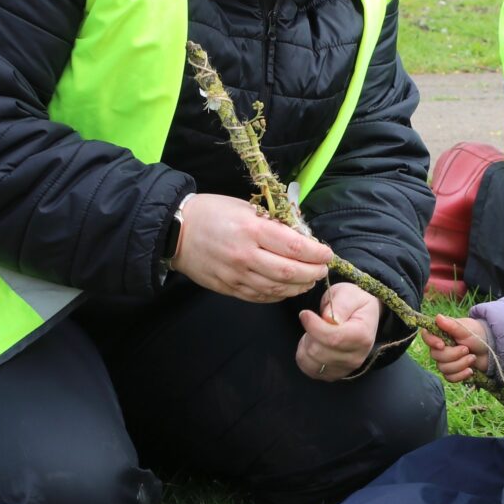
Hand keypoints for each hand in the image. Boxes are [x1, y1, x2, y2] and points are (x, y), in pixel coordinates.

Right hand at [171, 194, 330, 302]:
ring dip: (299, 286)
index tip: (326, 253)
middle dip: (312, 272)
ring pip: (277, 289)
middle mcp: (245, 255)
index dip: (316, 253)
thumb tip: (301, 237)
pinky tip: (288, 289)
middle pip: (290, 272)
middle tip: (322, 270)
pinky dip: (279, 295)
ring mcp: (236, 275)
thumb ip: (273, 222)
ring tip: (309, 280)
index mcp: (251, 229)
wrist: (176, 231)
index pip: (294, 247)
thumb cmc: (212, 213)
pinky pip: (261, 296)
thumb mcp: (245, 206)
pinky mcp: (229, 288)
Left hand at [296, 282, 381, 380]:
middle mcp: (356, 357)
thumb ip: (341, 304)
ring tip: (314, 331)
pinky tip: (313, 343)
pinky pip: (308, 369)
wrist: (362, 317)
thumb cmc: (354, 303)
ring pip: (311, 361)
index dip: (314, 326)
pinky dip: (304, 355)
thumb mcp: (349, 294)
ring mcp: (345, 369)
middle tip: (313, 320)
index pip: (333, 338)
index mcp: (362, 336)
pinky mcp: (333, 375)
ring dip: (306, 344)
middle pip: (318, 351)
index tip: (305, 313)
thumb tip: (329, 318)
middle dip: (309, 333)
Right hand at [420, 314, 490, 381]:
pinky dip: (461, 375)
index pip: (426, 336)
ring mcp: (446, 360)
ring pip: (443, 368)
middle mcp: (440, 347)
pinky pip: (449, 377)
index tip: (442, 344)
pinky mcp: (452, 371)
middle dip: (453, 355)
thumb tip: (438, 317)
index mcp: (441, 333)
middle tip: (467, 349)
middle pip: (436, 355)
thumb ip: (452, 325)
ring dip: (460, 364)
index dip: (431, 342)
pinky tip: (470, 370)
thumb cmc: (477, 335)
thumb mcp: (466, 330)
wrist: (491, 348)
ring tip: (472, 358)